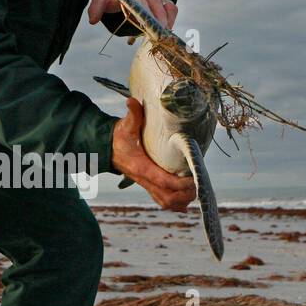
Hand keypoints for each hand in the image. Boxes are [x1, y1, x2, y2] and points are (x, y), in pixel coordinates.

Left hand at [88, 0, 176, 30]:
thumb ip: (95, 8)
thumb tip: (93, 20)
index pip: (141, 2)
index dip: (145, 15)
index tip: (147, 28)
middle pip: (157, 7)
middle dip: (158, 23)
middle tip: (156, 38)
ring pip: (168, 8)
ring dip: (167, 23)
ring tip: (162, 38)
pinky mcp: (164, 0)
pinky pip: (172, 9)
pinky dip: (171, 21)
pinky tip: (165, 32)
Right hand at [111, 97, 196, 211]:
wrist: (107, 149)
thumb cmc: (119, 137)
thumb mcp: (124, 125)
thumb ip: (132, 114)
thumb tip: (132, 101)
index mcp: (141, 166)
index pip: (162, 180)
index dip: (180, 184)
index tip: (194, 178)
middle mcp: (144, 179)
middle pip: (167, 197)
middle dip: (185, 194)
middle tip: (198, 185)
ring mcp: (147, 185)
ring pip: (166, 202)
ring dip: (182, 200)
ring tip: (195, 191)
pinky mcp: (149, 186)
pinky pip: (163, 201)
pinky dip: (176, 204)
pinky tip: (186, 200)